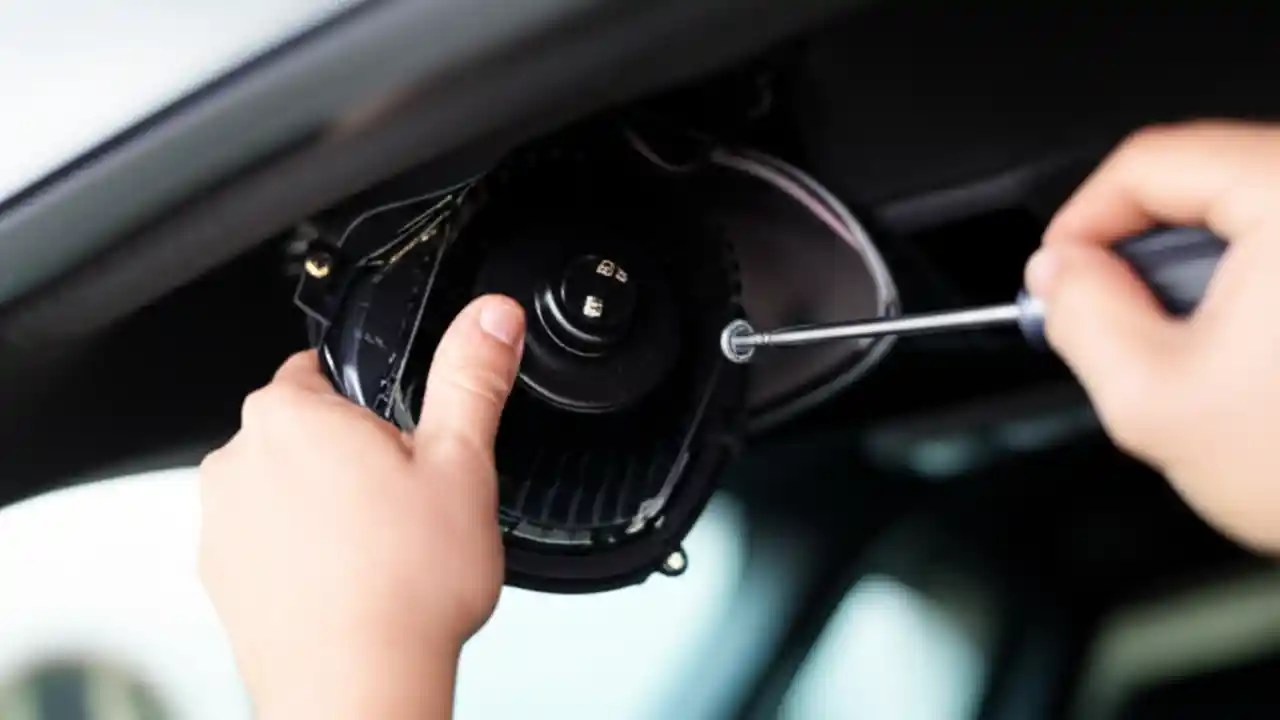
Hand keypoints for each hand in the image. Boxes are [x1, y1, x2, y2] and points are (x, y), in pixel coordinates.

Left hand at [199, 295, 525, 718]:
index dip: (378, 405)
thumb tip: (492, 315)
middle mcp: (238, 460)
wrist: (358, 690)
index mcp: (290, 413)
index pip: (326, 370)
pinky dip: (304, 556)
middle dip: (352, 457)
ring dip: (326, 508)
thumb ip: (473, 377)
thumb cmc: (405, 587)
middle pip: (307, 432)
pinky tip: (351, 586)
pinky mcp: (222, 579)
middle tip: (407, 503)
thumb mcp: (461, 463)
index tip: (407, 443)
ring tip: (383, 554)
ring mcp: (222, 524)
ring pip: (288, 490)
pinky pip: (268, 544)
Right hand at [1026, 120, 1279, 550]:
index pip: (1152, 162)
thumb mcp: (1156, 402)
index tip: (1061, 268)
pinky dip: (1257, 288)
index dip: (1083, 218)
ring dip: (1204, 275)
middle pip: (1205, 179)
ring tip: (1199, 353)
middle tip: (1115, 320)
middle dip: (1142, 252)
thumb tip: (1057, 273)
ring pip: (1253, 213)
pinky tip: (1255, 355)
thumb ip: (1082, 318)